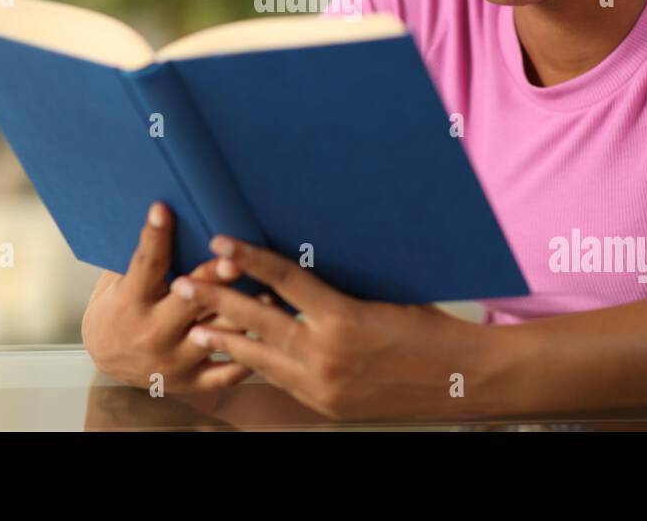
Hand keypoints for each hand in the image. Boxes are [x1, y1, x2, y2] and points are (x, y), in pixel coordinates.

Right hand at [80, 202, 272, 392]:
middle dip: (214, 280)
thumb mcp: (119, 280)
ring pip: (216, 336)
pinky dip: (249, 355)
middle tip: (236, 259)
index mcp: (131, 302)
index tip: (162, 209)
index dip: (154, 236)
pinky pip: (227, 372)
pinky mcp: (189, 382)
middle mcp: (152, 333)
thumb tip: (167, 210)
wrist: (105, 359)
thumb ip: (144, 258)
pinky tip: (268, 335)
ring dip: (243, 315)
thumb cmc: (119, 306)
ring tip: (269, 295)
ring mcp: (173, 361)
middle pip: (190, 302)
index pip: (145, 265)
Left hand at [169, 236, 495, 420]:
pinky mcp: (329, 405)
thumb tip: (300, 270)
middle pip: (259, 321)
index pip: (284, 280)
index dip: (249, 258)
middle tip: (185, 284)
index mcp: (343, 318)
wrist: (461, 378)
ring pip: (262, 359)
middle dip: (217, 301)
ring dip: (228, 341)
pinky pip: (284, 382)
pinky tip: (243, 358)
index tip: (220, 241)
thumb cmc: (430, 327)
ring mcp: (324, 386)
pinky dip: (261, 366)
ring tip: (198, 328)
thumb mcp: (382, 295)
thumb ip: (337, 288)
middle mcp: (327, 354)